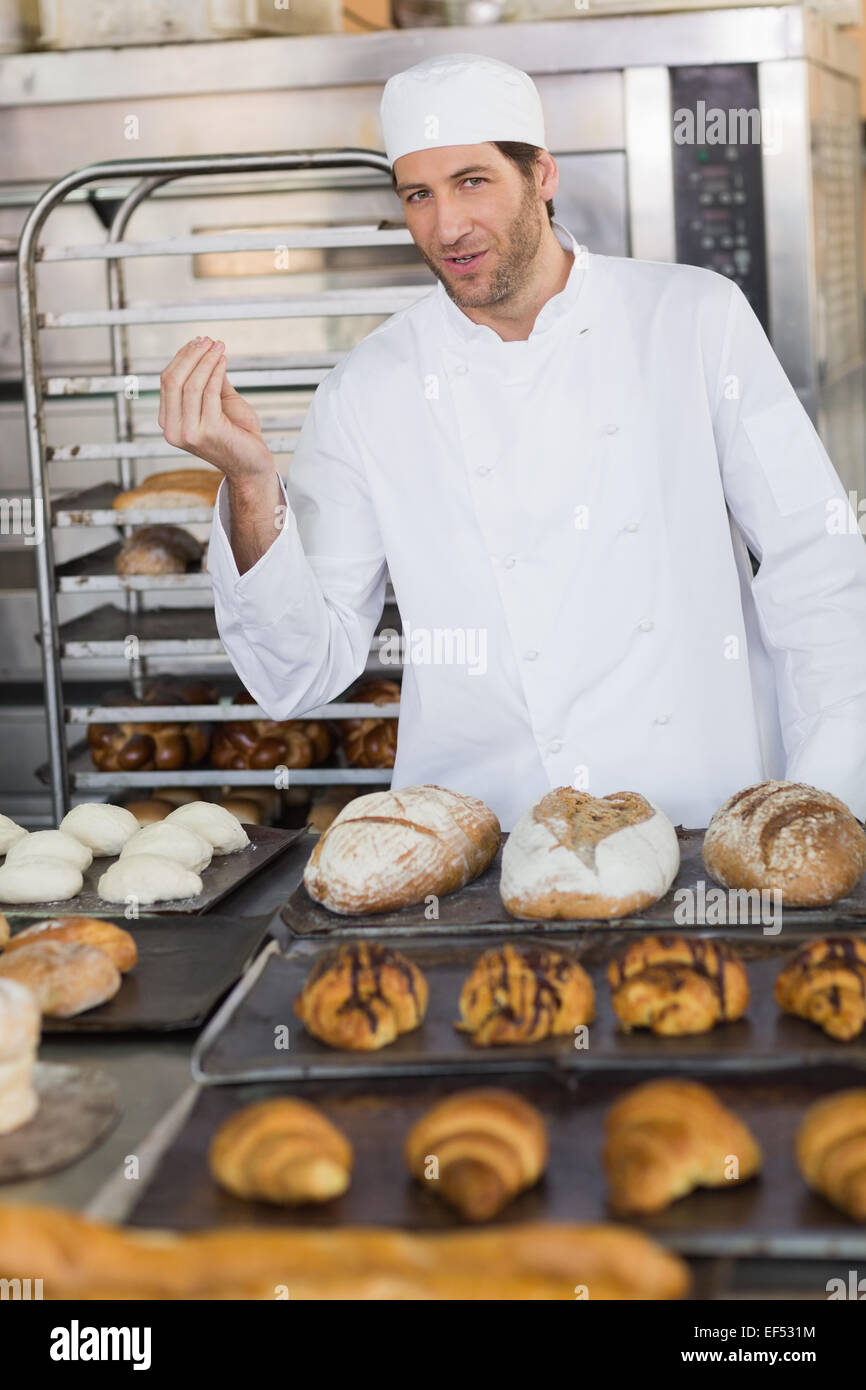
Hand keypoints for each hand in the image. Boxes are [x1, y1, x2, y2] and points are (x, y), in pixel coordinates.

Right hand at [159, 336, 273, 483]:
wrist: (251, 464)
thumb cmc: (236, 435)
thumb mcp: (219, 402)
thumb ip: (209, 380)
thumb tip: (206, 350)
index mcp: (169, 422)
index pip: (167, 381)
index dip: (182, 358)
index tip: (198, 341)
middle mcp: (173, 430)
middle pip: (173, 381)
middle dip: (191, 355)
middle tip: (208, 340)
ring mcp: (189, 433)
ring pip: (191, 384)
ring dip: (206, 360)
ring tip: (219, 346)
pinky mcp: (209, 432)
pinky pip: (210, 393)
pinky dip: (216, 372)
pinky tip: (223, 361)